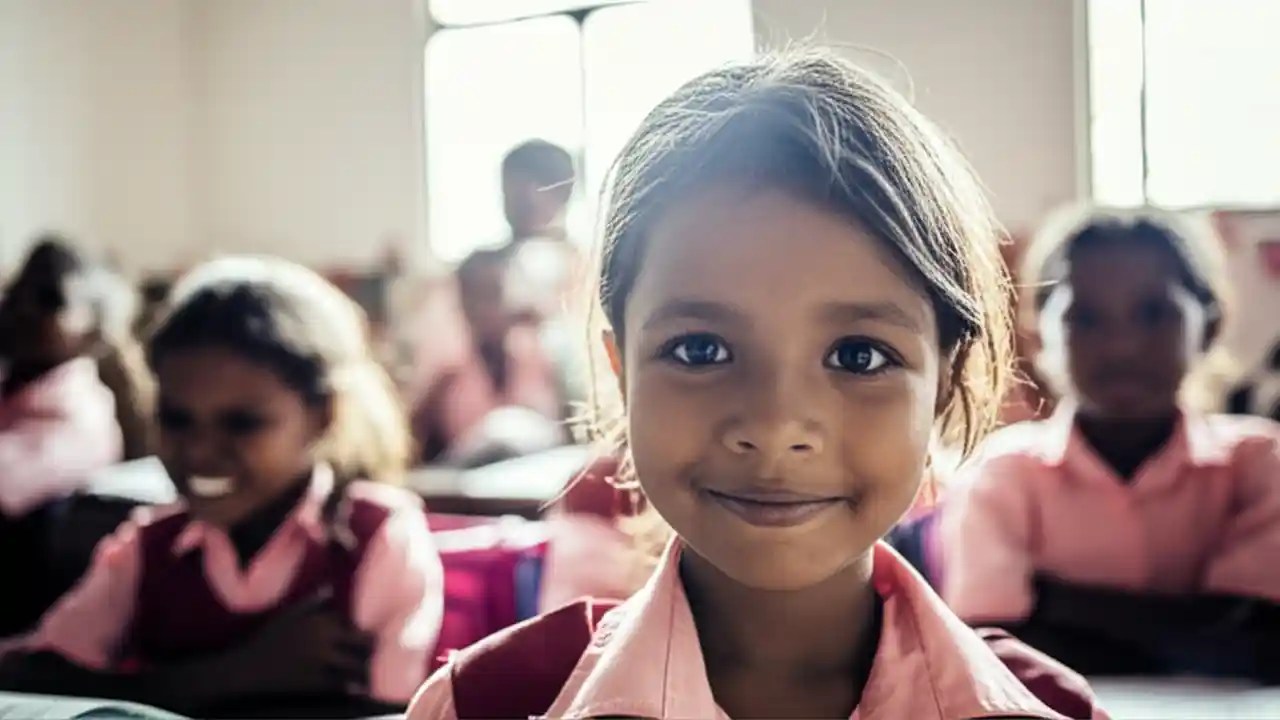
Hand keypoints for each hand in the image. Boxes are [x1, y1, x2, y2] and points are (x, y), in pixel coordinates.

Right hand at [223, 590, 374, 698]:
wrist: (248, 667)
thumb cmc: (268, 638)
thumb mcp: (289, 614)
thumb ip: (312, 601)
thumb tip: (329, 587)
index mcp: (319, 622)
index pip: (356, 626)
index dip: (367, 633)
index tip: (375, 637)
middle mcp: (323, 640)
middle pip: (362, 645)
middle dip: (373, 650)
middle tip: (379, 655)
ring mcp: (319, 662)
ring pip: (355, 666)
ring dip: (366, 670)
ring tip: (373, 673)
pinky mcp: (313, 682)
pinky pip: (340, 684)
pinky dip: (352, 687)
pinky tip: (360, 690)